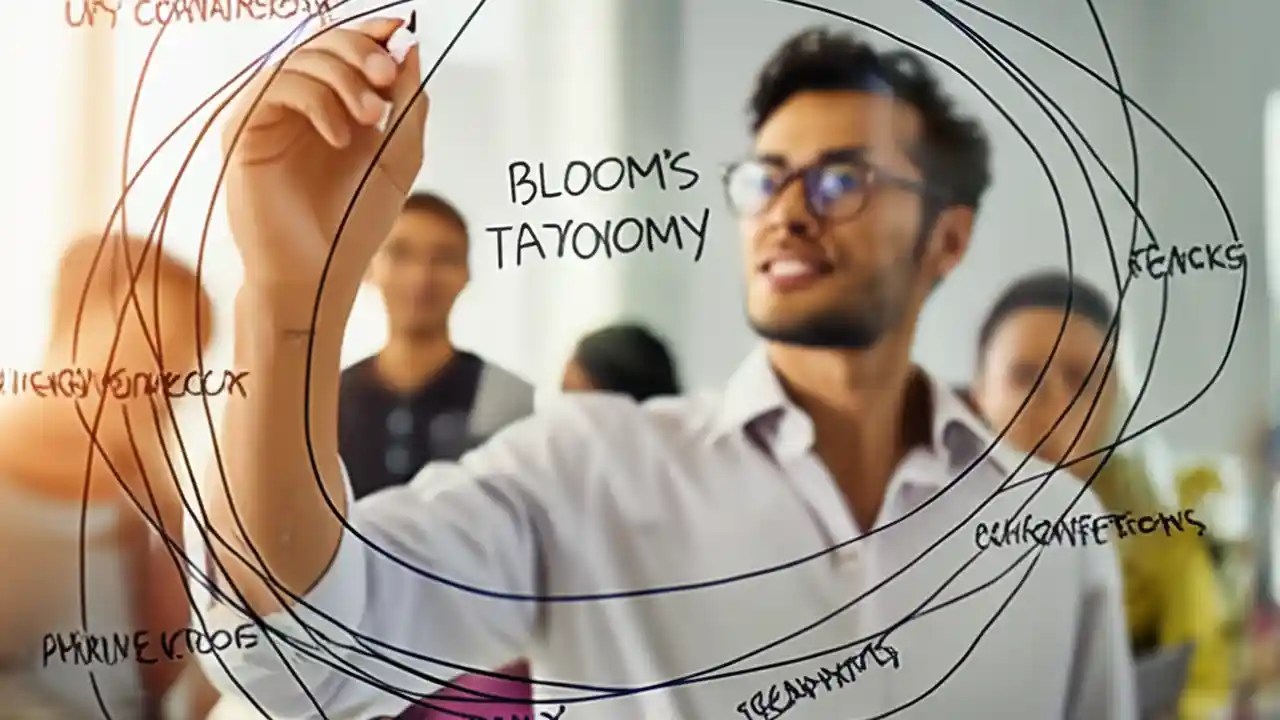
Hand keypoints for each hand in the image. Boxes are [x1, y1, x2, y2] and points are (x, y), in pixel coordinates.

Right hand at [222, 16, 426, 307]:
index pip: (344, 49)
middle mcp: (295, 105)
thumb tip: (409, 45)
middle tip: (387, 77)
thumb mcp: (398, 159)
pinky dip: (316, 101)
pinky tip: (341, 137)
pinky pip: (276, 87)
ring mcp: (266, 115)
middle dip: (360, 51)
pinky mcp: (242, 131)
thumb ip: (407, 105)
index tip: (400, 32)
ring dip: (343, 77)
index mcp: (332, 106)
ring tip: (372, 118)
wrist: (319, 275)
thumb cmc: (353, 225)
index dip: (371, 33)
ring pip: (299, 60)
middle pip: (321, 44)